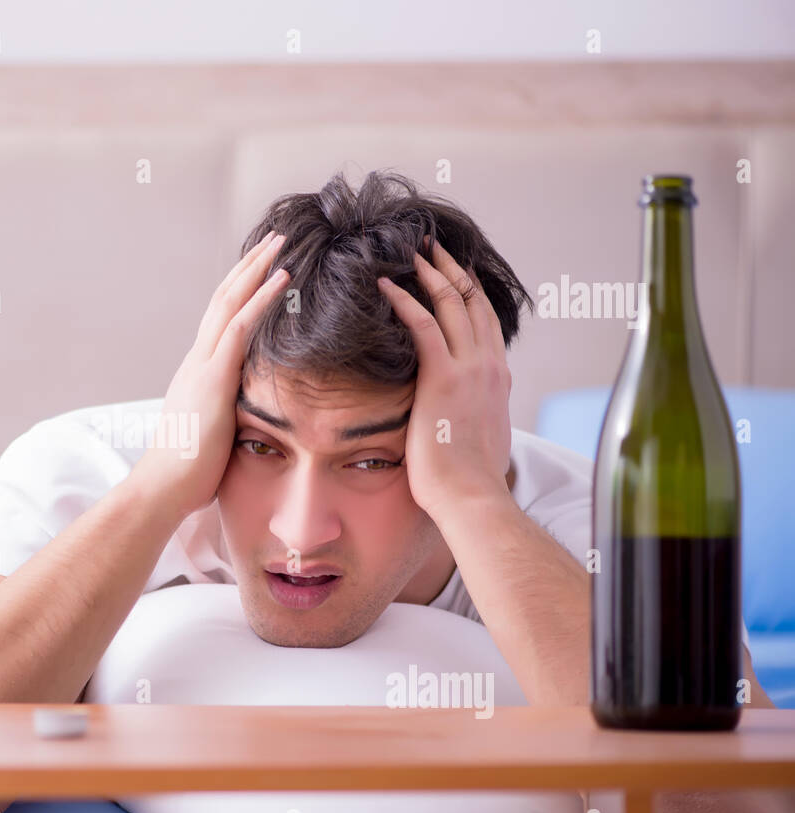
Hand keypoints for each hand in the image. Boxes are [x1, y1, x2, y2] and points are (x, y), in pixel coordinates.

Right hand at [130, 230, 290, 519]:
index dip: (239, 291)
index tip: (260, 268)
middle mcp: (196, 361)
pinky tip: (282, 280)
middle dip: (248, 267)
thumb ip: (230, 415)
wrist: (162, 489)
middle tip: (274, 241)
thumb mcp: (214, 434)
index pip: (218, 320)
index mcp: (197, 373)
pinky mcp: (212, 379)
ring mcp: (202, 366)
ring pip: (229, 303)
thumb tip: (252, 418)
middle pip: (222, 300)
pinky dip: (261, 300)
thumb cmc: (187, 473)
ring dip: (256, 271)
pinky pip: (238, 328)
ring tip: (280, 246)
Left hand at [376, 237, 512, 521]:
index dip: (470, 291)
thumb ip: (474, 410)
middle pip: (473, 301)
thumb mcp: (482, 434)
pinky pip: (423, 325)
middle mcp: (489, 364)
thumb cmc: (469, 477)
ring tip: (409, 252)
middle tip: (431, 246)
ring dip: (429, 274)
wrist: (471, 495)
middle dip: (452, 269)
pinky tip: (384, 285)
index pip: (487, 320)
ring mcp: (470, 368)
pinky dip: (403, 300)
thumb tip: (461, 411)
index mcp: (499, 377)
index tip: (454, 272)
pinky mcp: (443, 377)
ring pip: (452, 303)